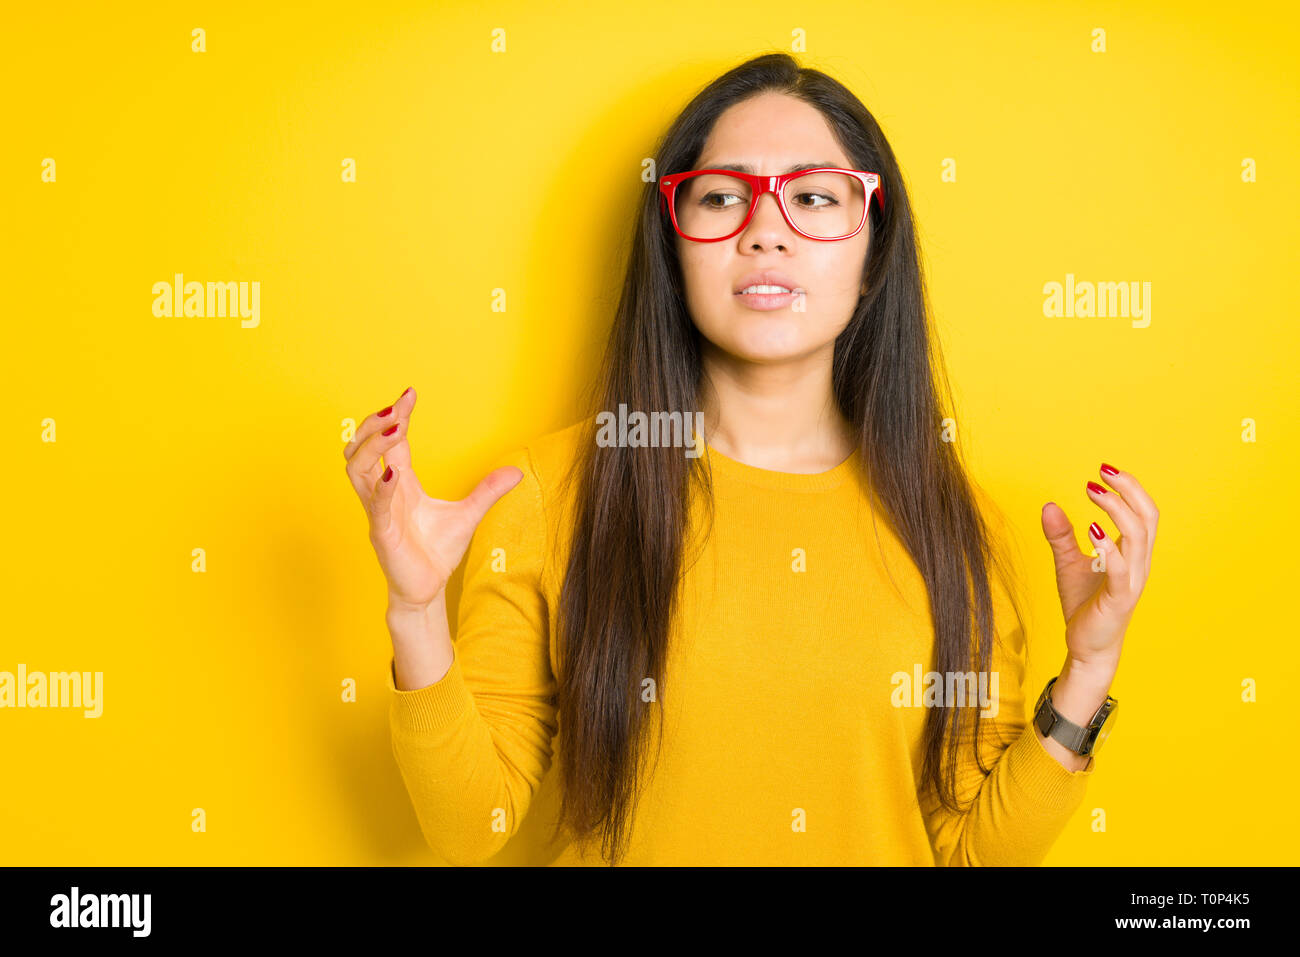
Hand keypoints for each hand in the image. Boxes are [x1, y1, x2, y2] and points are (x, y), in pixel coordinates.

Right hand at [342, 387, 523, 610]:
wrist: (427, 591)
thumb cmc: (437, 553)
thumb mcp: (468, 515)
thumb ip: (487, 492)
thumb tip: (516, 471)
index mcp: (401, 484)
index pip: (392, 443)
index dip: (397, 417)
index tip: (410, 393)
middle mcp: (384, 493)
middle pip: (363, 449)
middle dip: (374, 425)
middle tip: (395, 407)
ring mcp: (379, 513)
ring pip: (356, 470)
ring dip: (371, 447)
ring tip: (392, 429)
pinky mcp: (381, 534)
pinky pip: (374, 506)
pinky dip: (381, 488)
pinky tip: (392, 473)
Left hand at [1039, 463, 1158, 677]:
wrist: (1087, 646)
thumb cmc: (1084, 604)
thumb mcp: (1068, 563)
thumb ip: (1061, 536)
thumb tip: (1049, 505)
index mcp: (1133, 553)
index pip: (1143, 512)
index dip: (1128, 488)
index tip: (1103, 469)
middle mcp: (1139, 563)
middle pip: (1147, 517)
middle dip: (1128, 489)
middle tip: (1103, 470)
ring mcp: (1132, 581)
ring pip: (1138, 537)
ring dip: (1116, 509)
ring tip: (1093, 491)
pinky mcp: (1119, 598)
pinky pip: (1121, 569)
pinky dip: (1109, 546)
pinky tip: (1091, 529)